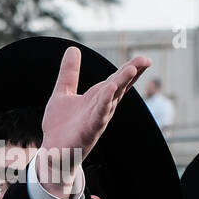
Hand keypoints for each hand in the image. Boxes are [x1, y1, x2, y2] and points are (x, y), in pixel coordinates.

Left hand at [37, 46, 150, 196]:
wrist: (53, 151)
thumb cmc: (61, 124)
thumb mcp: (63, 93)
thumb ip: (69, 73)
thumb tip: (73, 48)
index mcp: (97, 97)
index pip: (116, 81)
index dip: (130, 70)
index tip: (144, 58)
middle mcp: (102, 107)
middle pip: (119, 87)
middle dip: (131, 74)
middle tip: (144, 60)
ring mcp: (97, 118)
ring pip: (112, 99)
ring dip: (120, 85)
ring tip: (131, 70)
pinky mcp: (89, 130)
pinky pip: (99, 115)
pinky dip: (104, 103)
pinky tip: (109, 91)